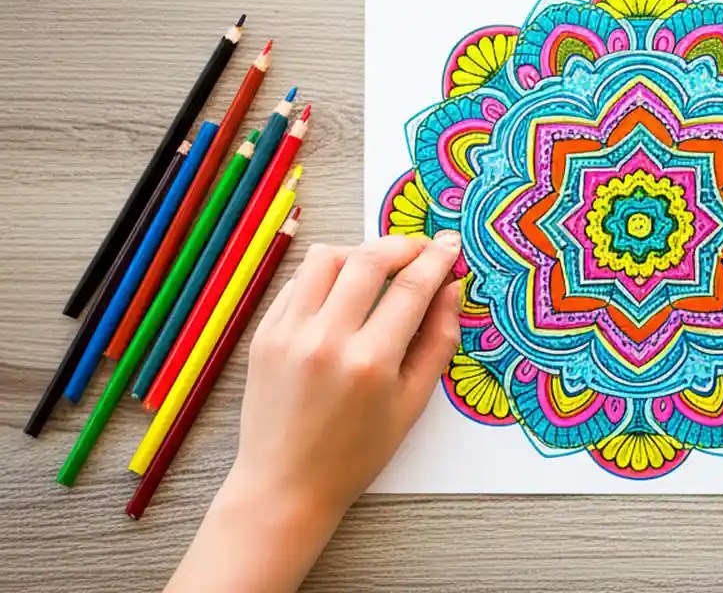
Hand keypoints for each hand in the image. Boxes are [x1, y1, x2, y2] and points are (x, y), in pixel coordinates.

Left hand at [230, 232, 461, 515]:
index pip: (412, 287)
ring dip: (360, 252)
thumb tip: (451, 290)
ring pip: (327, 258)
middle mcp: (326, 339)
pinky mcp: (264, 334)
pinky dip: (326, 277)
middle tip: (422, 249)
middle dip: (404, 244)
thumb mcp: (412, 404)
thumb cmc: (356, 454)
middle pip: (370, 259)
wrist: (286, 485)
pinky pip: (298, 282)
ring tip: (380, 268)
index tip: (450, 245)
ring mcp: (288, 333)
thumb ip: (438, 342)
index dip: (437, 258)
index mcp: (370, 362)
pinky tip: (344, 293)